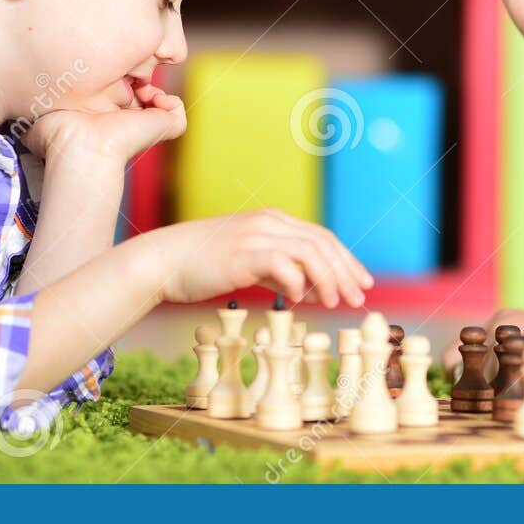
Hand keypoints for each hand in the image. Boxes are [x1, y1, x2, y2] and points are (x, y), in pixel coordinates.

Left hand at [19, 79, 186, 162]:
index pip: (116, 96)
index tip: (104, 73)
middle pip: (140, 94)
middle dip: (137, 79)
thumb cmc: (59, 133)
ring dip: (153, 88)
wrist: (80, 147)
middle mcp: (126, 124)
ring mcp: (147, 128)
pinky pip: (177, 111)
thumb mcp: (44, 111)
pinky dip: (169, 101)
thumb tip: (22, 98)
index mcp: (103, 120)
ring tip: (140, 87)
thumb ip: (40, 102)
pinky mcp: (164, 128)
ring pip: (160, 103)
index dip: (113, 80)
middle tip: (127, 75)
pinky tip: (150, 98)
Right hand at [151, 208, 372, 308]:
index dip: (345, 260)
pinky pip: (283, 264)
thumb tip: (299, 288)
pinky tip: (296, 300)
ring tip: (333, 303)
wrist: (164, 261)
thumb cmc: (202, 265)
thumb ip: (274, 269)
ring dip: (328, 279)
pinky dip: (297, 283)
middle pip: (323, 243)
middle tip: (358, 297)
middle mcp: (269, 222)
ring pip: (310, 252)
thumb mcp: (246, 262)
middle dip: (345, 272)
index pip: (321, 237)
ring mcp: (257, 235)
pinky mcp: (244, 253)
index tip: (360, 283)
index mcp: (273, 220)